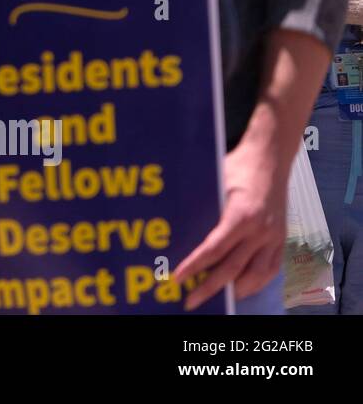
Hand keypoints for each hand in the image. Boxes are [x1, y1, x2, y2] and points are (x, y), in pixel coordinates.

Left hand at [175, 135, 288, 309]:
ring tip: (218, 299)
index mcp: (240, 216)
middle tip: (191, 302)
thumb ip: (203, 207)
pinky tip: (243, 287)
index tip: (178, 279)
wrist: (270, 157)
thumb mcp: (214, 182)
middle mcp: (259, 231)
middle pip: (232, 269)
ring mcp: (273, 237)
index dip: (194, 267)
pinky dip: (257, 281)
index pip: (213, 250)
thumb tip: (178, 226)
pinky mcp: (282, 238)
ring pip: (256, 275)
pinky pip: (272, 268)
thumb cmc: (238, 166)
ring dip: (235, 290)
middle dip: (210, 289)